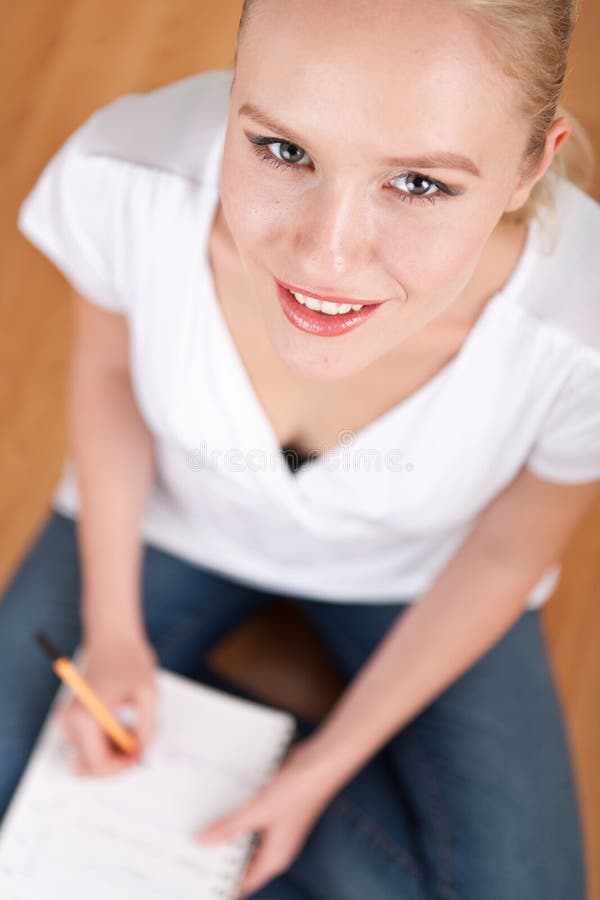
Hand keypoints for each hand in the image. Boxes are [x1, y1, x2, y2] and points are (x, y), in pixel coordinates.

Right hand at [56, 632, 157, 776]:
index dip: (122, 767)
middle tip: (139, 745)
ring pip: (92, 757)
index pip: (98, 765)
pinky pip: (91, 744)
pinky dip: (109, 743)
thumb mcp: (148, 693)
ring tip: (133, 729)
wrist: (113, 637)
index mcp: (84, 717)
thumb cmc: (129, 660)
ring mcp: (70, 720)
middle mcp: (70, 721)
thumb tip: (142, 752)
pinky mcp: (75, 717)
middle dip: (118, 761)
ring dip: (114, 752)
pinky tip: (124, 726)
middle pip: (91, 766)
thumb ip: (148, 727)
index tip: (140, 756)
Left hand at [195, 738, 336, 897]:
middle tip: (194, 853)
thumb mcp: (258, 811)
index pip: (245, 883)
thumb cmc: (300, 790)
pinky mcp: (275, 809)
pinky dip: (237, 817)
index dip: (225, 884)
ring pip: (246, 839)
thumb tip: (204, 842)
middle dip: (222, 858)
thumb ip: (230, 828)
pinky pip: (251, 820)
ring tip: (202, 830)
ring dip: (228, 834)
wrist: (320, 762)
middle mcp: (276, 846)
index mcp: (275, 857)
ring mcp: (276, 827)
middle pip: (243, 861)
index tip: (203, 882)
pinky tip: (221, 808)